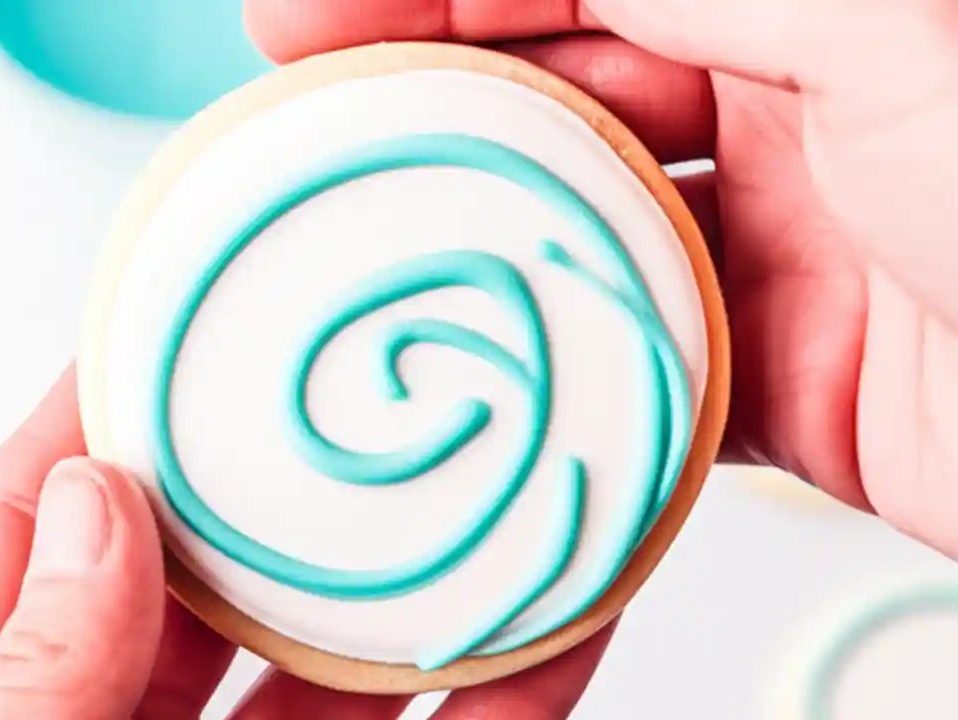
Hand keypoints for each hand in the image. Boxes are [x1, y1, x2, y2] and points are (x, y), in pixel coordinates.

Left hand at [0, 367, 612, 718]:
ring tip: (499, 468)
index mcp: (3, 703)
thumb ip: (37, 667)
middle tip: (366, 370)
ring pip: (348, 659)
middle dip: (292, 476)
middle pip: (218, 573)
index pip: (34, 523)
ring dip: (428, 572)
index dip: (96, 415)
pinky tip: (562, 611)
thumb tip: (102, 494)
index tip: (169, 328)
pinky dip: (512, 683)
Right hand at [246, 0, 957, 556]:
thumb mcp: (889, 33)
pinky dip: (557, 371)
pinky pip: (632, 365)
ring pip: (576, 239)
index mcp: (811, 20)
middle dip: (427, 114)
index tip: (300, 32)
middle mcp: (791, 122)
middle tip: (305, 147)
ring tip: (368, 263)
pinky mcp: (781, 383)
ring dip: (478, 252)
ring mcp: (778, 257)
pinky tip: (488, 371)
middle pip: (558, 99)